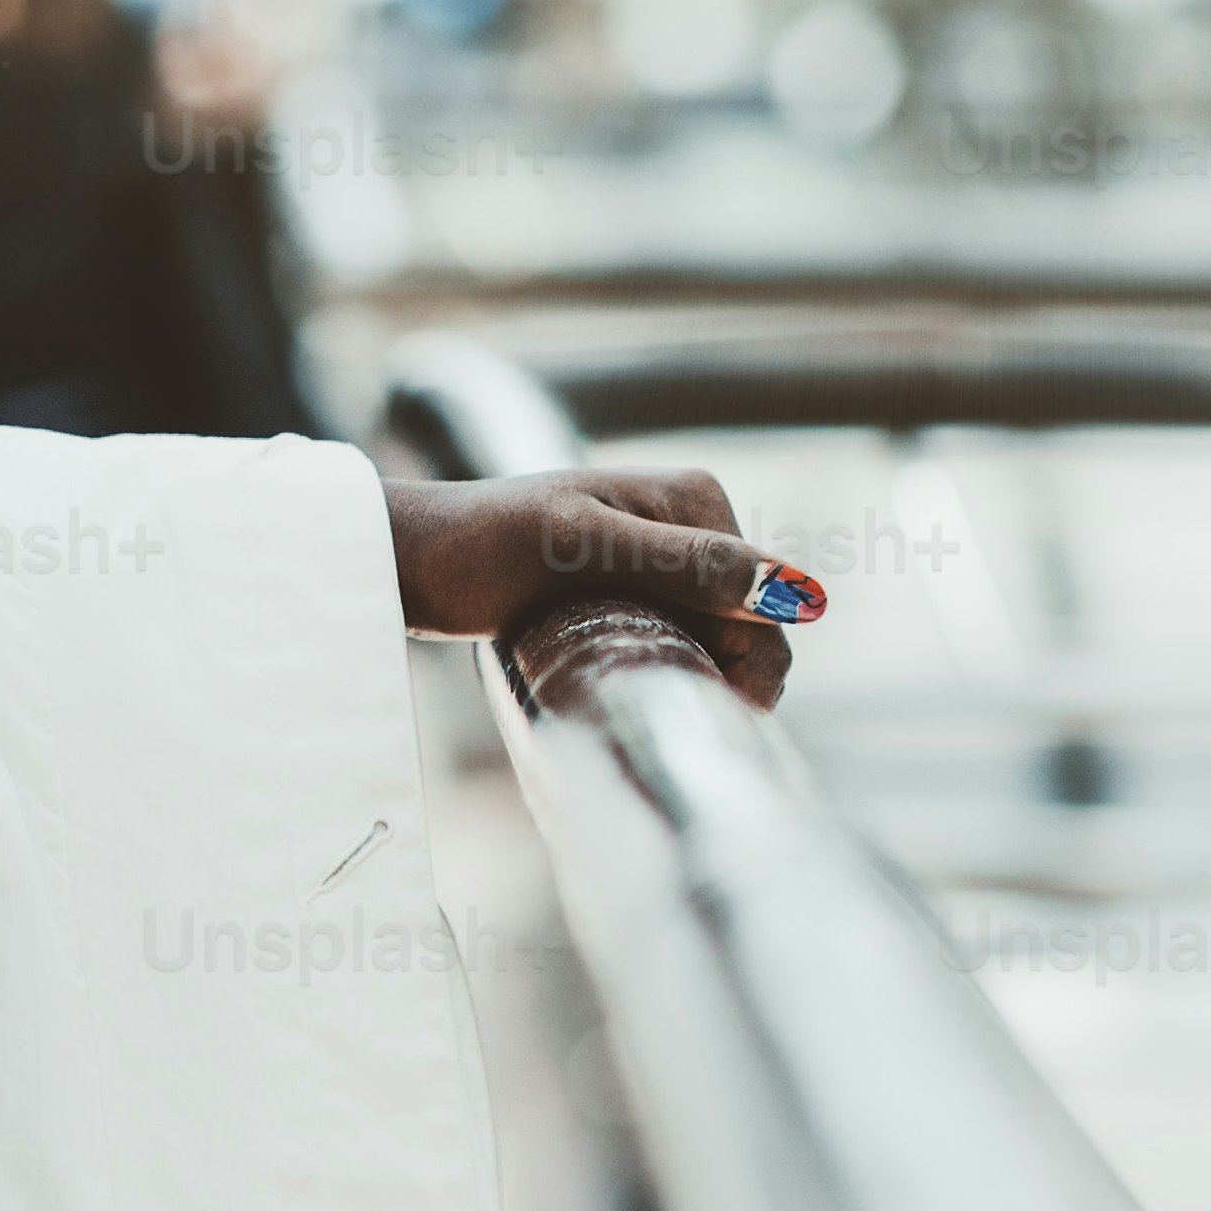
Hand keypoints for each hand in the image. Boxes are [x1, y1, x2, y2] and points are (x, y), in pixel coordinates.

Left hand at [387, 460, 821, 709]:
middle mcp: (693, 521)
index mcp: (698, 500)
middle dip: (719, 673)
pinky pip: (683, 640)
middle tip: (645, 700)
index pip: (768, 602)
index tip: (697, 710)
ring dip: (691, 675)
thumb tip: (796, 594)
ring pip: (717, 640)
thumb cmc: (483, 549)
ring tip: (628, 690)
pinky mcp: (639, 589)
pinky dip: (669, 670)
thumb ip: (687, 568)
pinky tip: (630, 687)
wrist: (414, 558)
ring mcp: (666, 557)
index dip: (750, 669)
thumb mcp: (583, 554)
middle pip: (747, 624)